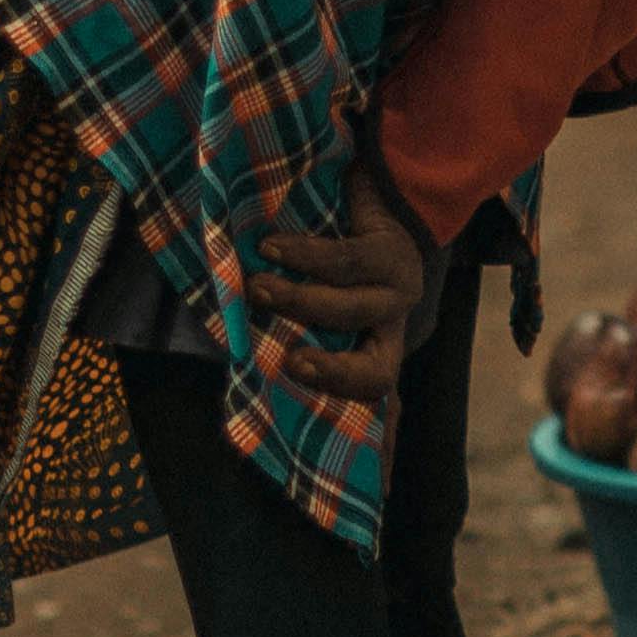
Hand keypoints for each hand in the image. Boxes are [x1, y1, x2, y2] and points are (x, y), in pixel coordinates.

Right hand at [256, 162, 437, 406]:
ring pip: (352, 310)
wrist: (377, 176)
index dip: (364, 424)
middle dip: (331, 371)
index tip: (345, 460)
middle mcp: (394, 321)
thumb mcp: (312, 291)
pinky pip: (345, 260)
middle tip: (287, 362)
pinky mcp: (392, 248)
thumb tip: (238, 351)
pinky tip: (270, 247)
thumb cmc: (328, 243)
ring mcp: (399, 286)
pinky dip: (302, 256)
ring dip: (298, 302)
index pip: (376, 392)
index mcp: (376, 341)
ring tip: (256, 287)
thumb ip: (285, 324)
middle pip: (377, 370)